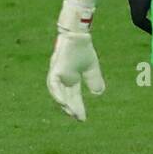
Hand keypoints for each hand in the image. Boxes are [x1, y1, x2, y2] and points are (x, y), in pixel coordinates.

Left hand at [47, 0, 104, 120]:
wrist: (78, 34)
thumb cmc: (83, 48)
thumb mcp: (91, 68)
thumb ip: (94, 80)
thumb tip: (98, 94)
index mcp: (70, 79)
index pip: (74, 97)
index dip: (78, 107)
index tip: (83, 119)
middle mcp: (62, 79)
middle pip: (66, 97)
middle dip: (72, 108)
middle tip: (79, 118)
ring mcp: (57, 74)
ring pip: (58, 93)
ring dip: (64, 103)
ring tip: (71, 112)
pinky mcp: (55, 69)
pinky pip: (54, 84)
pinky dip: (57, 93)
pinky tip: (62, 102)